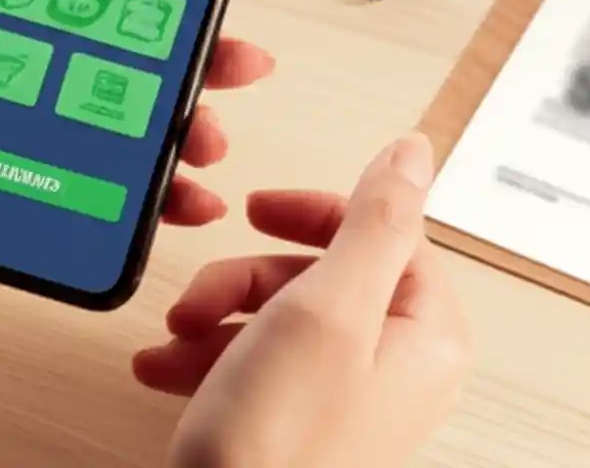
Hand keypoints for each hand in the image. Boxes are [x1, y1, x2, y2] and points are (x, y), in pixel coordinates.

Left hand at [0, 0, 273, 367]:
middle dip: (192, 69)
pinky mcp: (36, 206)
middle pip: (126, 70)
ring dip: (183, 136)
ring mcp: (31, 149)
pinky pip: (110, 201)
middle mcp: (18, 88)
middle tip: (235, 65)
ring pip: (130, 136)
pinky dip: (157, 202)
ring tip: (207, 145)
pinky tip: (185, 201)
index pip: (87, 6)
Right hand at [133, 132, 471, 467]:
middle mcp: (396, 368)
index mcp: (424, 334)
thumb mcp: (329, 307)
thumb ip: (376, 220)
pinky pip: (258, 366)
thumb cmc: (278, 446)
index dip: (317, 215)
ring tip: (174, 335)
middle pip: (324, 276)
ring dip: (216, 315)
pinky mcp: (300, 427)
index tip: (261, 208)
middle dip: (249, 276)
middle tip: (203, 288)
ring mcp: (348, 401)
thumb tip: (414, 151)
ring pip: (281, 318)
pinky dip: (208, 356)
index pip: (387, 236)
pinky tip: (164, 366)